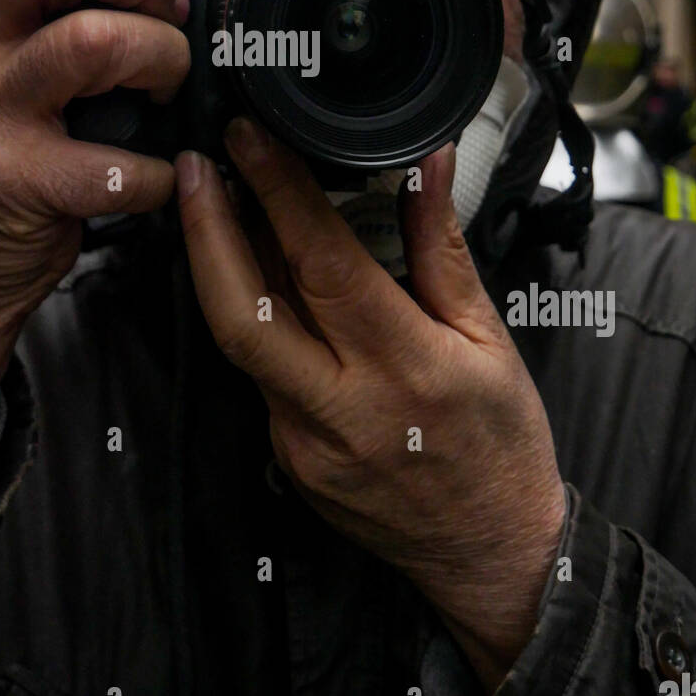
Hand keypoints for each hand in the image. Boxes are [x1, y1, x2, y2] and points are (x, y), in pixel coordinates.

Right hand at [0, 0, 189, 450]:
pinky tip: (155, 177)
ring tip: (167, 83)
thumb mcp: (19, 61)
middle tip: (169, 7)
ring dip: (160, 59)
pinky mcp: (11, 178)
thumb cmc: (14, 149)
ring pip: (91, 42)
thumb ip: (71, 6)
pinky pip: (113, 162)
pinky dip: (157, 173)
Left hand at [175, 118, 565, 692]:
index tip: (249, 141)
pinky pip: (255, 372)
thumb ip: (442, 248)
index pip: (323, 264)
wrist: (490, 554)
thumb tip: (424, 164)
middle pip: (245, 312)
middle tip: (194, 165)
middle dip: (207, 230)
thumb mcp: (490, 338)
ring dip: (217, 264)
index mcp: (405, 369)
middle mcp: (340, 411)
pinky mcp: (284, 459)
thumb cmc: (502, 443)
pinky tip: (249, 271)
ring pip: (240, 339)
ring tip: (211, 200)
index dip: (278, 194)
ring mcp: (301, 443)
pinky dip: (249, 312)